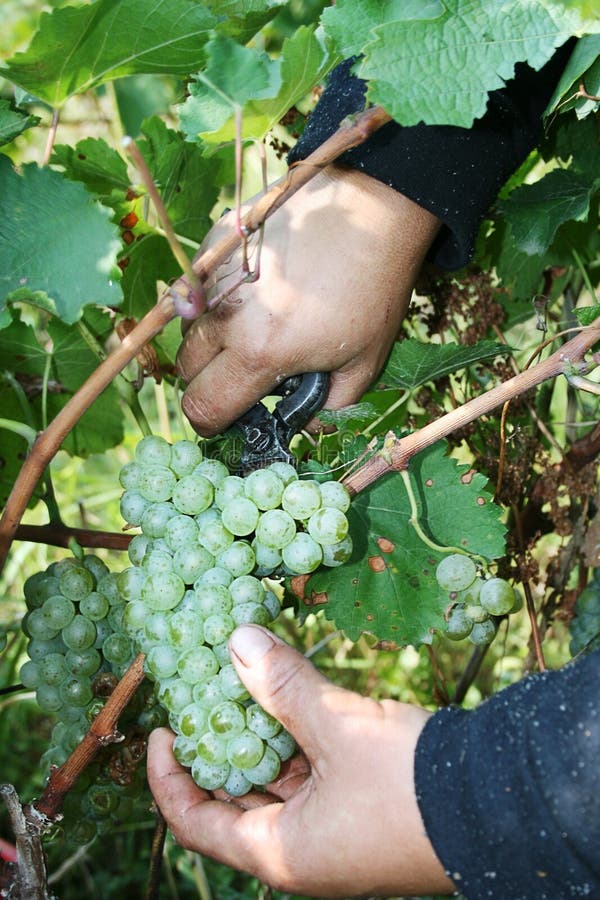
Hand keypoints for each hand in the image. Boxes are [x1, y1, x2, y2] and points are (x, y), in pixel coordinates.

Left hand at [147, 625, 453, 897]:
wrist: (497, 805)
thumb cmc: (406, 783)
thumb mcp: (337, 727)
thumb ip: (284, 684)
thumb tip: (236, 639)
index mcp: (281, 853)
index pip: (196, 824)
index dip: (168, 777)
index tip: (164, 730)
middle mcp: (301, 850)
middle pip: (235, 802)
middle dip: (217, 748)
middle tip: (205, 697)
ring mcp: (333, 831)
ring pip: (277, 783)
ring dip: (260, 735)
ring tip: (244, 683)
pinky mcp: (359, 808)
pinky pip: (311, 774)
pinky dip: (296, 737)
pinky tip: (294, 695)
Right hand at [176, 165, 440, 435]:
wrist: (373, 209)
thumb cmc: (373, 290)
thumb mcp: (363, 364)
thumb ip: (327, 409)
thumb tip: (301, 426)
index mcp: (259, 352)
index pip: (203, 407)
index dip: (211, 423)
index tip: (228, 419)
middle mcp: (226, 316)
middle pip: (184, 370)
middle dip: (207, 383)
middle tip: (242, 377)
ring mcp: (214, 274)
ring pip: (187, 328)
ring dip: (208, 341)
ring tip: (252, 330)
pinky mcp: (215, 241)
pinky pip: (196, 286)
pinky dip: (212, 300)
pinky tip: (252, 292)